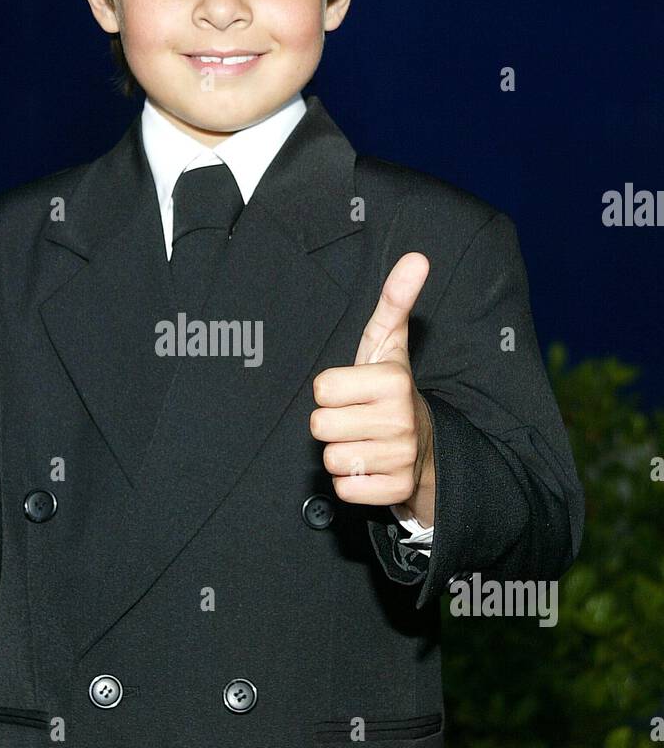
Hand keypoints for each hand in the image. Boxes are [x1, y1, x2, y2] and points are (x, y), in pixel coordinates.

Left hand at [310, 253, 434, 524]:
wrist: (428, 448)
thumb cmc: (392, 391)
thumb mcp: (390, 345)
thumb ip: (395, 301)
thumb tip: (416, 257)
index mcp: (393, 380)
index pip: (320, 389)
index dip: (331, 392)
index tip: (354, 392)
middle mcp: (400, 419)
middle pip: (320, 426)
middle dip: (333, 424)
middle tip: (357, 419)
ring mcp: (400, 458)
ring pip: (330, 459)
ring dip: (341, 453)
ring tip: (364, 443)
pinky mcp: (395, 490)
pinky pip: (344, 489)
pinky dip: (351, 482)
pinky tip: (371, 467)